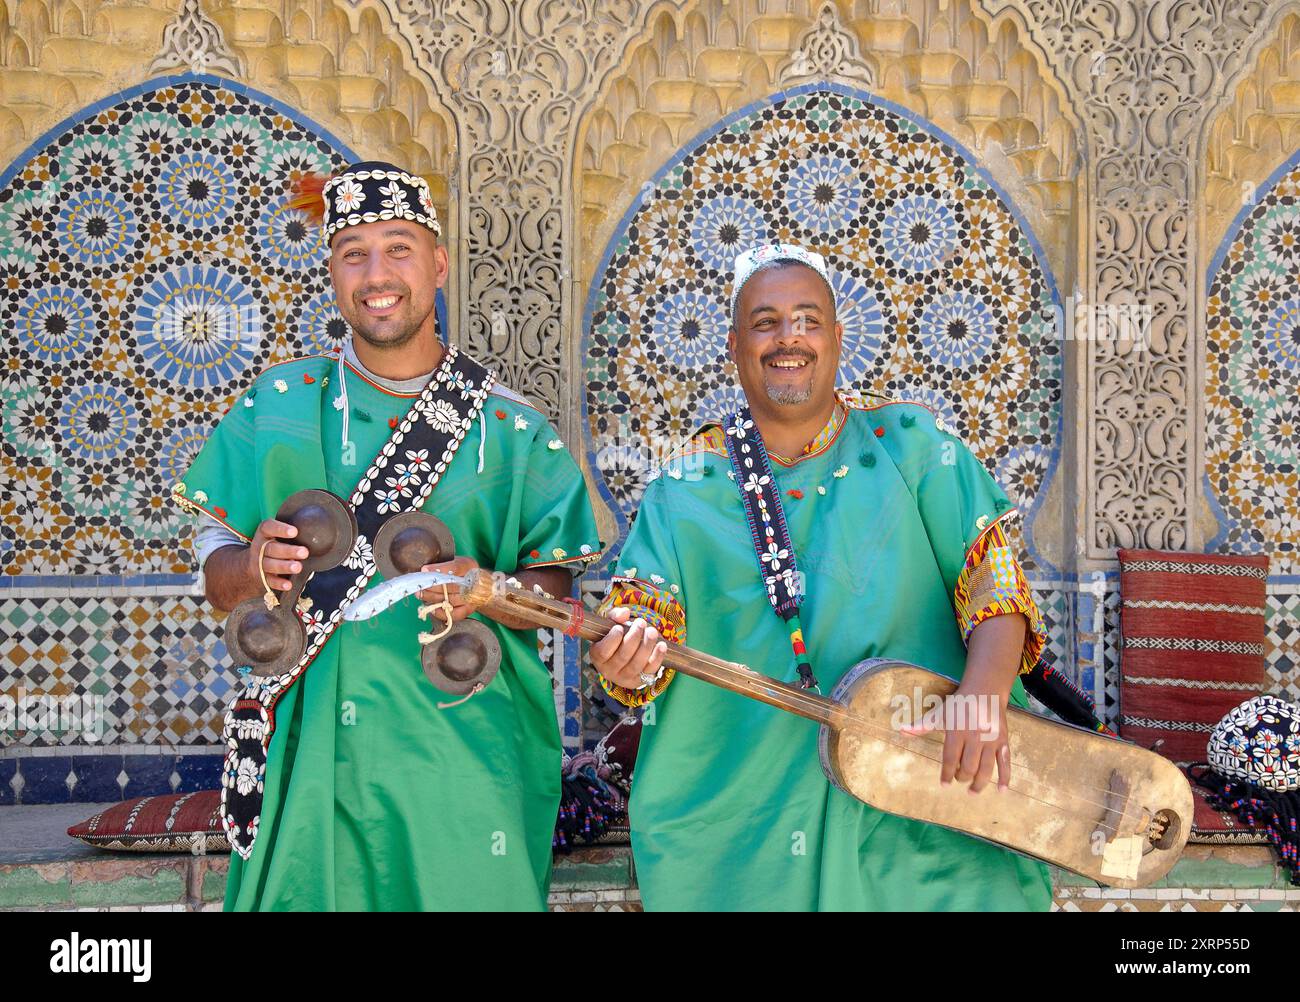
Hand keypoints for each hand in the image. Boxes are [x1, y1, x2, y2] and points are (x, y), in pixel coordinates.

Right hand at [246, 519, 309, 593]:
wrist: (253, 566)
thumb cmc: (275, 547)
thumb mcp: (278, 538)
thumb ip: (293, 538)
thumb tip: (318, 543)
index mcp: (264, 534)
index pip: (268, 527)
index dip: (280, 529)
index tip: (295, 531)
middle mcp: (259, 548)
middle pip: (271, 548)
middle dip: (288, 551)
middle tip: (304, 552)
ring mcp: (259, 563)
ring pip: (270, 564)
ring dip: (284, 566)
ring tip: (298, 567)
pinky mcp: (261, 578)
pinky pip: (269, 581)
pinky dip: (279, 583)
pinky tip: (288, 585)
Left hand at [416, 556, 482, 622]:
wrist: (475, 584)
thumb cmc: (459, 571)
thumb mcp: (452, 562)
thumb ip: (440, 565)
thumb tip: (424, 570)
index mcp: (468, 566)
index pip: (456, 567)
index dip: (440, 569)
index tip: (425, 570)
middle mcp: (473, 581)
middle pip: (452, 585)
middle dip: (433, 586)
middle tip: (420, 586)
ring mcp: (472, 597)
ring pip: (451, 599)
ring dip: (433, 598)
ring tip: (421, 595)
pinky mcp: (469, 609)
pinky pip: (455, 614)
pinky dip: (442, 613)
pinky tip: (432, 609)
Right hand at [589, 606, 666, 690]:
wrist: (625, 653)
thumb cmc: (616, 636)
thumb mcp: (611, 624)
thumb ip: (615, 616)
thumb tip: (624, 613)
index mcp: (598, 657)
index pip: (603, 652)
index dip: (612, 640)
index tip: (620, 628)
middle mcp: (609, 671)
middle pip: (622, 657)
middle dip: (633, 638)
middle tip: (641, 623)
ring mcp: (625, 678)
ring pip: (636, 664)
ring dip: (646, 646)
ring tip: (652, 632)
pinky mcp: (640, 680)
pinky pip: (649, 670)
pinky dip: (657, 657)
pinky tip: (661, 645)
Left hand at [901, 679, 1010, 793]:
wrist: (985, 690)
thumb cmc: (959, 704)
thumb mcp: (939, 713)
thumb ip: (922, 725)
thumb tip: (901, 731)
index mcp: (957, 731)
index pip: (950, 759)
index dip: (946, 774)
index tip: (944, 785)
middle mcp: (975, 737)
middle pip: (968, 767)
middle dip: (962, 778)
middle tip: (958, 779)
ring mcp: (991, 740)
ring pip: (986, 768)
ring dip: (979, 783)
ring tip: (972, 792)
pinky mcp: (1003, 741)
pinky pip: (1005, 762)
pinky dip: (1005, 778)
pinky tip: (1001, 791)